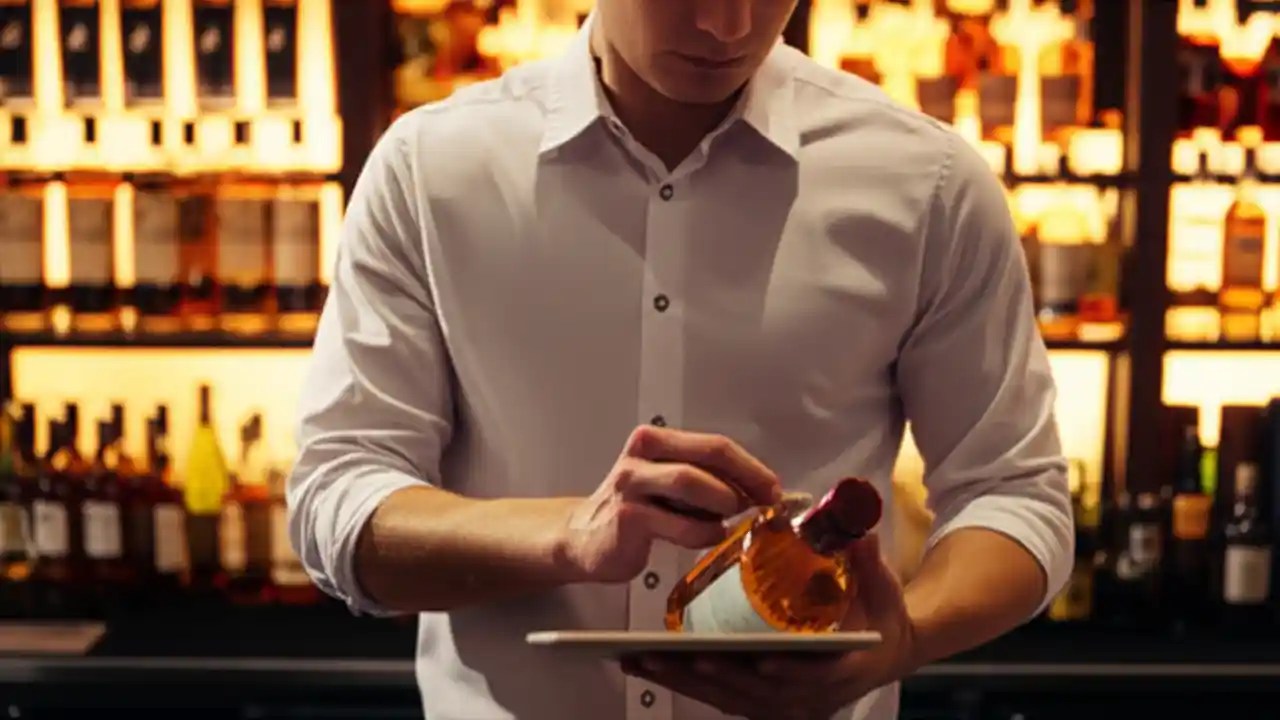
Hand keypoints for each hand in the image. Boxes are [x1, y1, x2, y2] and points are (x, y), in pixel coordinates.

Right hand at [558, 425, 781, 583]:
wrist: (584, 537)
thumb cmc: (634, 509)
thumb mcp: (668, 484)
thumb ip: (706, 480)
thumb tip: (758, 490)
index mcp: (654, 440)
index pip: (713, 444)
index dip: (750, 466)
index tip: (772, 486)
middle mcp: (640, 456)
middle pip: (707, 456)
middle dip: (746, 479)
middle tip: (765, 500)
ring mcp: (632, 485)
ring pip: (692, 483)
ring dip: (723, 503)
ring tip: (729, 518)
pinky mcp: (628, 518)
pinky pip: (682, 526)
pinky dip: (705, 533)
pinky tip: (707, 536)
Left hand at [622, 533, 919, 719]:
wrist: (884, 649)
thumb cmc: (879, 616)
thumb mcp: (881, 585)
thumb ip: (865, 557)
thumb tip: (856, 530)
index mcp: (845, 668)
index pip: (815, 674)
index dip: (789, 669)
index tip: (761, 658)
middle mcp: (812, 696)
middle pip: (757, 690)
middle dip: (712, 673)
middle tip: (670, 653)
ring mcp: (787, 706)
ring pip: (731, 697)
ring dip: (685, 681)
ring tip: (644, 658)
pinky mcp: (764, 706)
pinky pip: (721, 698)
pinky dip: (687, 684)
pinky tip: (654, 667)